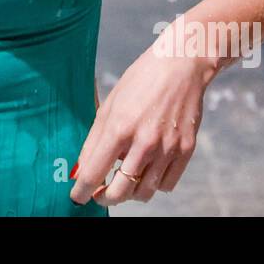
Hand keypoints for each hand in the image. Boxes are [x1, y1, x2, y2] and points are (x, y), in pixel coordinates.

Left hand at [69, 44, 211, 206]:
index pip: (95, 172)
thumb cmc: (140, 81)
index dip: (82, 191)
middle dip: (105, 198)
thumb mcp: (109, 105)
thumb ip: (94, 140)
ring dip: (130, 192)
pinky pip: (166, 185)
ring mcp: (167, 148)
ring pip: (144, 193)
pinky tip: (147, 170)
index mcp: (119, 128)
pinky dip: (154, 184)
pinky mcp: (186, 150)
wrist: (180, 66)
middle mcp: (144, 142)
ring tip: (124, 178)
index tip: (78, 197)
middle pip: (120, 192)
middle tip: (100, 194)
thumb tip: (82, 169)